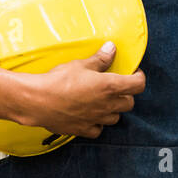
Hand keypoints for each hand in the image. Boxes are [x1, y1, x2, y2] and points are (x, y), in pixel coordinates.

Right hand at [22, 41, 145, 138]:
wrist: (39, 101)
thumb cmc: (59, 80)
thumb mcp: (80, 65)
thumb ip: (100, 59)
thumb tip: (111, 48)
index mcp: (109, 86)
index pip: (138, 84)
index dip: (138, 77)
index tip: (133, 72)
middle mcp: (107, 105)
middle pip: (129, 102)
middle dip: (126, 94)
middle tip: (115, 86)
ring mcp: (97, 119)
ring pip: (115, 117)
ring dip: (113, 109)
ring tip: (102, 100)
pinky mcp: (84, 129)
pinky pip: (99, 129)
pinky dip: (98, 123)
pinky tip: (90, 115)